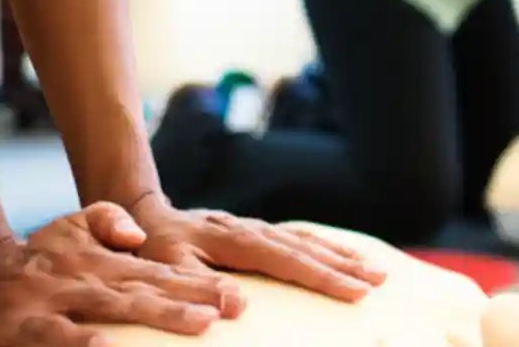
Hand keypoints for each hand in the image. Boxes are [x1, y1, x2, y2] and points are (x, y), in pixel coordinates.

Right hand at [0, 203, 232, 346]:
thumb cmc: (38, 256)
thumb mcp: (73, 225)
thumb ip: (110, 221)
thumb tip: (138, 231)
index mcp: (107, 262)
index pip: (163, 272)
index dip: (201, 282)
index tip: (238, 294)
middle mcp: (90, 278)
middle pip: (151, 288)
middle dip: (195, 298)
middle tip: (235, 306)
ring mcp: (58, 299)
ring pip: (115, 307)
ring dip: (158, 314)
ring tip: (199, 323)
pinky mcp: (24, 324)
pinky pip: (55, 335)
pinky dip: (80, 341)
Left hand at [125, 194, 385, 309]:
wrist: (140, 213)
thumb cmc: (151, 247)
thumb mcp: (164, 266)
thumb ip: (196, 284)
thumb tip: (238, 305)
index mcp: (236, 239)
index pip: (288, 260)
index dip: (323, 276)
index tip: (355, 290)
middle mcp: (252, 229)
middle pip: (306, 248)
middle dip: (344, 266)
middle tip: (378, 281)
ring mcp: (256, 227)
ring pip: (307, 240)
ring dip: (341, 255)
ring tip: (375, 270)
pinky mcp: (256, 230)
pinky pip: (298, 238)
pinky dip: (325, 246)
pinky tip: (343, 255)